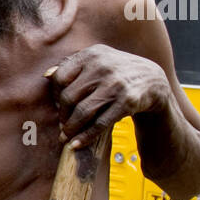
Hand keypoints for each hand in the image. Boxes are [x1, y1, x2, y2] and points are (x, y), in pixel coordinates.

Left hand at [47, 45, 168, 149]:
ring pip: (83, 112)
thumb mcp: (97, 60)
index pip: (60, 77)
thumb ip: (73, 66)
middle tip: (62, 125)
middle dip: (62, 115)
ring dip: (71, 128)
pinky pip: (100, 124)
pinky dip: (86, 136)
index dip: (54, 95)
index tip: (56, 106)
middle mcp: (103, 66)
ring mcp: (115, 84)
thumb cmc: (117, 72)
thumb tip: (46, 75)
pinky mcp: (127, 101)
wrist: (152, 80)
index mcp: (91, 54)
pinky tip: (77, 144)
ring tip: (66, 136)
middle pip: (69, 97)